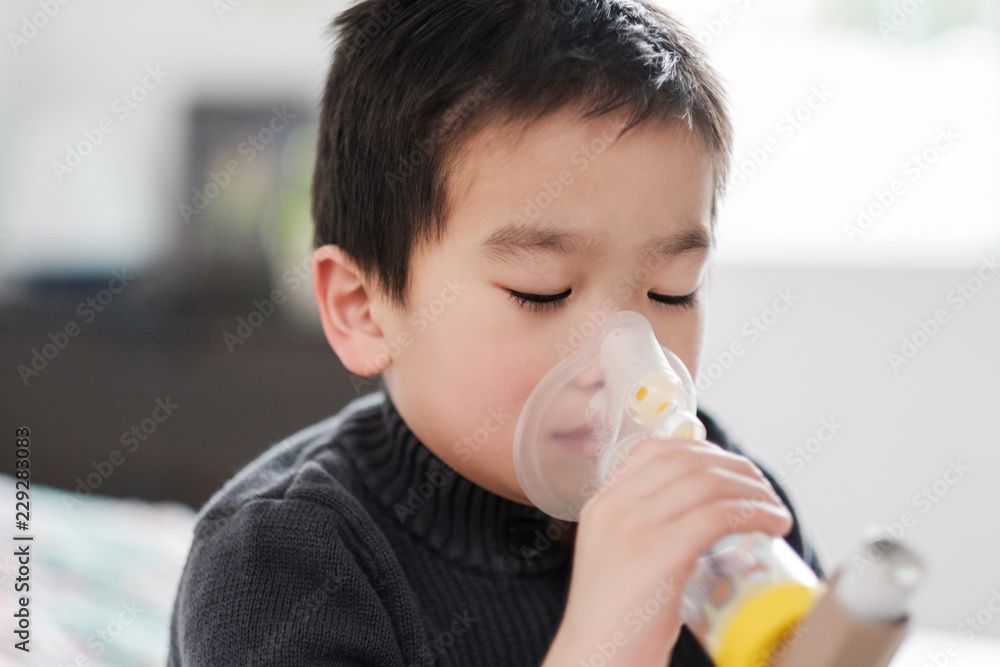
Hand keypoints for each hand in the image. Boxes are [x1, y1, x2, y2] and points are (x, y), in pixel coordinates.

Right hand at [542, 437, 793, 665]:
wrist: (593, 663)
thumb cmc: (614, 627)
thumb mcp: (617, 563)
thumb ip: (644, 536)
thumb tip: (699, 522)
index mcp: (602, 506)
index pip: (654, 451)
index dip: (702, 451)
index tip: (731, 469)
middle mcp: (614, 507)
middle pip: (688, 461)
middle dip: (737, 469)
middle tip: (762, 491)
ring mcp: (634, 527)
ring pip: (708, 483)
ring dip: (754, 490)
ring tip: (774, 510)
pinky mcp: (659, 553)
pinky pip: (719, 515)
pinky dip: (755, 513)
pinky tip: (772, 524)